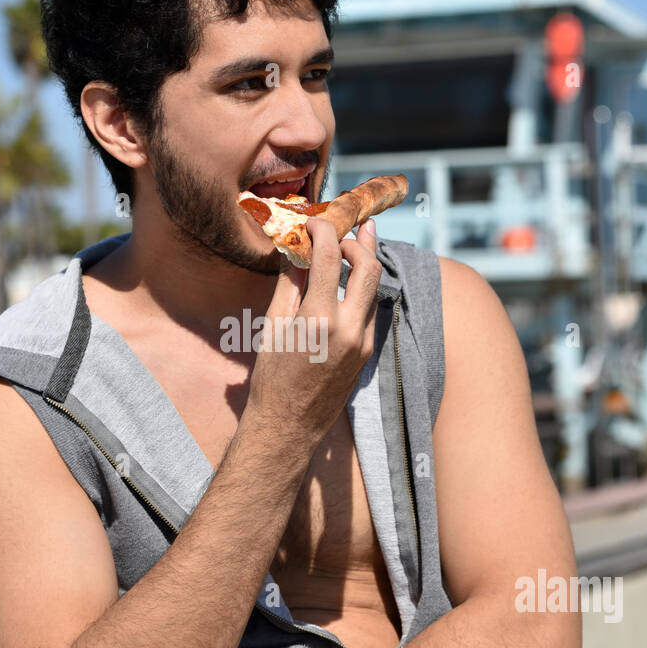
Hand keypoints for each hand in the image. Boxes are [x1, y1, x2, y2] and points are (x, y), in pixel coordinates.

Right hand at [246, 217, 381, 444]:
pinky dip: (362, 290)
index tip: (316, 221)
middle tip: (347, 229)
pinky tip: (350, 282)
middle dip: (359, 242)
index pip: (329, 257)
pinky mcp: (368, 353)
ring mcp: (363, 342)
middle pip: (368, 267)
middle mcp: (348, 328)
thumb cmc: (272, 378)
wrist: (289, 425)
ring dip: (365, 264)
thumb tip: (294, 251)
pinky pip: (371, 311)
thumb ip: (288, 285)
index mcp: (318, 319)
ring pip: (374, 289)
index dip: (324, 230)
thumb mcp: (273, 327)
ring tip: (354, 245)